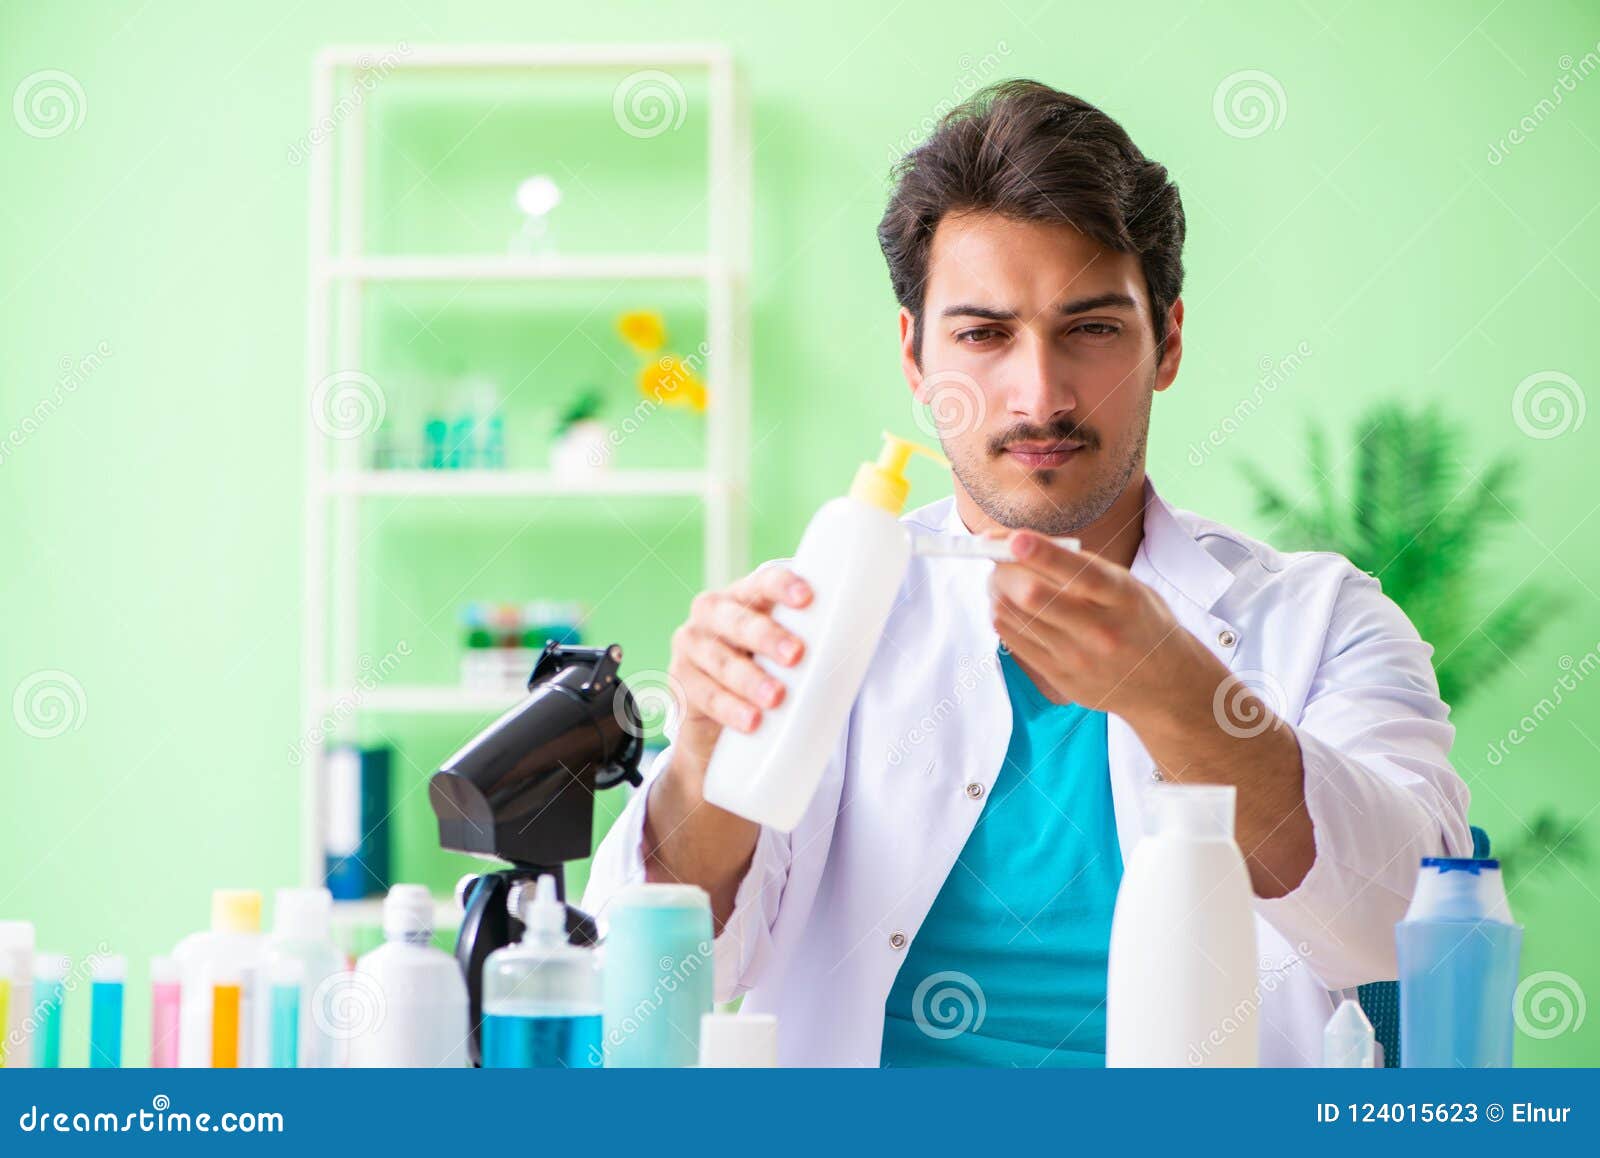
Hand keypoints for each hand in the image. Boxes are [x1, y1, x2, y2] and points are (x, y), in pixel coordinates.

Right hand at [665, 565, 812, 779]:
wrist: (718, 724)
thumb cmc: (765, 676)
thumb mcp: (787, 654)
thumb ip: (816, 640)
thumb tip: (872, 637)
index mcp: (744, 597)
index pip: (762, 582)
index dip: (783, 587)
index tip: (807, 599)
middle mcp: (712, 614)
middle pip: (737, 619)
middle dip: (767, 636)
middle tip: (796, 656)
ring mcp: (692, 647)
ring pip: (720, 659)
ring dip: (749, 679)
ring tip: (776, 699)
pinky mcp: (680, 682)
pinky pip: (704, 694)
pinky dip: (729, 708)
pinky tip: (750, 721)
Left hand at [988, 530, 1223, 732]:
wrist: (1165, 684)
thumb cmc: (1140, 621)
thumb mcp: (1127, 586)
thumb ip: (1081, 565)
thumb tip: (1019, 544)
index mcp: (1123, 598)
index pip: (1080, 574)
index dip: (1044, 554)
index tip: (1015, 538)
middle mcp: (1101, 631)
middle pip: (1034, 596)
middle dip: (1004, 569)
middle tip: (996, 555)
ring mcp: (1078, 659)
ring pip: (1015, 616)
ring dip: (998, 589)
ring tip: (1002, 577)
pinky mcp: (1060, 678)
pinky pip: (1013, 640)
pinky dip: (1002, 614)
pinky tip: (1007, 604)